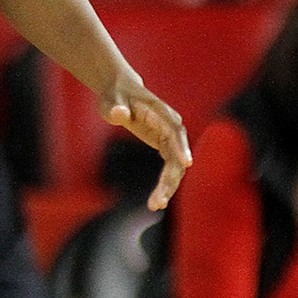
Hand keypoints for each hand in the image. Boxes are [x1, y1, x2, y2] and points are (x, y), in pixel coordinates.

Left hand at [99, 72, 191, 209]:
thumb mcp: (111, 101)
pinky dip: (166, 183)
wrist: (121, 92)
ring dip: (169, 185)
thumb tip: (120, 114)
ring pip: (176, 165)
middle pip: (177, 153)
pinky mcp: (166, 145)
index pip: (174, 129)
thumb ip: (116, 108)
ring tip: (155, 205)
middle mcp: (171, 124)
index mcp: (160, 111)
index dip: (181, 145)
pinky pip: (171, 167)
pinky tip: (157, 201)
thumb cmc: (115, 96)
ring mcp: (170, 136)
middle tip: (160, 200)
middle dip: (171, 178)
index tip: (186, 163)